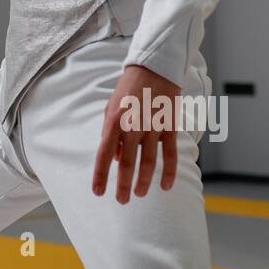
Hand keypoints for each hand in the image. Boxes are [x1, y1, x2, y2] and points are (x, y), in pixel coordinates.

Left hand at [93, 64, 181, 203]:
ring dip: (143, 181)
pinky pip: (170, 153)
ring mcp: (152, 126)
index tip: (98, 192)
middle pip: (127, 162)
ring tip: (139, 194)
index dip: (101, 175)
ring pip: (148, 161)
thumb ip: (110, 133)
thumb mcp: (110, 108)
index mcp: (114, 121)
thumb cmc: (128, 90)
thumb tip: (114, 159)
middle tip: (122, 200)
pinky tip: (165, 186)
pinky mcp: (169, 126)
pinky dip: (169, 171)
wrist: (154, 68)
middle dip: (123, 184)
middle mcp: (132, 125)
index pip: (104, 154)